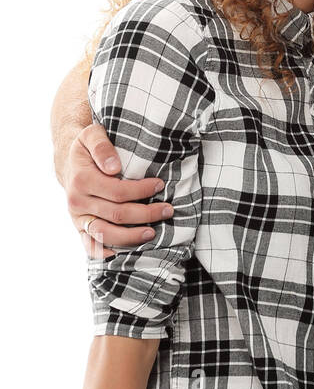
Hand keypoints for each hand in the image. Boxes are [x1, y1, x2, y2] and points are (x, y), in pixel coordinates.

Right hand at [63, 123, 172, 259]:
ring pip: (104, 234)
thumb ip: (102, 147)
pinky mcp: (80, 227)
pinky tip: (122, 254)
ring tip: (153, 233)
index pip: (118, 191)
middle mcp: (78, 202)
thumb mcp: (92, 135)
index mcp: (82, 180)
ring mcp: (78, 217)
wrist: (69, 161)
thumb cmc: (87, 147)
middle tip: (168, 210)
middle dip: (146, 214)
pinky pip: (89, 245)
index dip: (142, 190)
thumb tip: (114, 166)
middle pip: (116, 214)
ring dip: (130, 237)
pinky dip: (104, 252)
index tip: (160, 185)